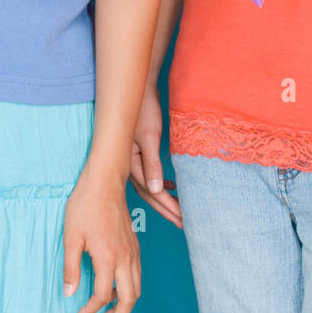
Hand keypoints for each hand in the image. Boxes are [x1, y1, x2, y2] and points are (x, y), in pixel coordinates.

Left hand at [63, 168, 140, 312]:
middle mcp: (125, 257)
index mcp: (108, 257)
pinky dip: (129, 289)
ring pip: (136, 288)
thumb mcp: (71, 237)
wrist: (105, 180)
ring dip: (126, 306)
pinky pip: (137, 274)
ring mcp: (132, 250)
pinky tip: (116, 289)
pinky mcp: (134, 244)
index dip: (90, 310)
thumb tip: (69, 293)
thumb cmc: (85, 205)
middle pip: (129, 299)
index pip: (101, 295)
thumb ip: (71, 268)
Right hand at [128, 86, 182, 227]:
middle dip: (166, 209)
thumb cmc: (143, 110)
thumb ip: (152, 164)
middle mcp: (128, 165)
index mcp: (129, 163)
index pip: (150, 192)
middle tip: (183, 223)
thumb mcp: (149, 137)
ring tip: (179, 210)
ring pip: (149, 186)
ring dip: (164, 199)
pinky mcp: (138, 153)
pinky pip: (149, 176)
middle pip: (148, 194)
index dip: (166, 206)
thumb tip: (156, 190)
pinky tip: (172, 187)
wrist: (138, 90)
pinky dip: (161, 184)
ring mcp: (132, 160)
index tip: (181, 218)